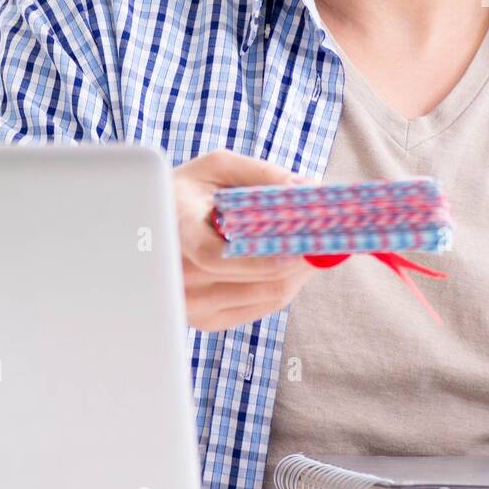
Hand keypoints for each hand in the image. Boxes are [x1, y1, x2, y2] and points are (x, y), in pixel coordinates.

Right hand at [174, 149, 315, 330]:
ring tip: (320, 246)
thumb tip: (308, 190)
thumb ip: (262, 175)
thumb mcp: (218, 167)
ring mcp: (190, 305)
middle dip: (302, 258)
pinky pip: (263, 305)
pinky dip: (289, 283)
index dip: (263, 258)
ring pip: (268, 294)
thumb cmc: (190, 190)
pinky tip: (297, 262)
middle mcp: (177, 276)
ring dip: (302, 271)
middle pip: (256, 280)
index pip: (216, 257)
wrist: (155, 224)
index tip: (300, 246)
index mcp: (175, 232)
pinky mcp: (206, 321)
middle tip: (333, 238)